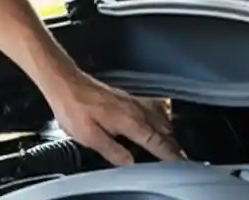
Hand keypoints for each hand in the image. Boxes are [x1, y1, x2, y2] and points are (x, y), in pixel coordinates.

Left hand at [44, 67, 183, 165]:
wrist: (65, 83)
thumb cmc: (74, 108)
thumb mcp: (89, 136)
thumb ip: (113, 151)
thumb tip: (131, 163)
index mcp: (129, 121)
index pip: (158, 142)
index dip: (171, 155)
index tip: (183, 164)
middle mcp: (136, 109)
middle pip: (165, 130)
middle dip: (174, 145)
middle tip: (181, 160)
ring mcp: (133, 101)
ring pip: (162, 117)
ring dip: (170, 133)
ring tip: (173, 146)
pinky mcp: (128, 97)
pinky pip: (154, 107)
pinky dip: (162, 118)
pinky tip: (161, 122)